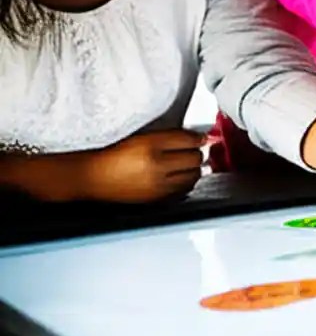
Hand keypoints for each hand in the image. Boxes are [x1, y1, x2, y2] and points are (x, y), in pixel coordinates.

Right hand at [81, 130, 204, 202]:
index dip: (198, 138)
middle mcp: (156, 166)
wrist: (95, 177)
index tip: (201, 138)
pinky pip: (184, 190)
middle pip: (194, 158)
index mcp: (151, 146)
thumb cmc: (114, 155)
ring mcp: (158, 185)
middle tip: (194, 150)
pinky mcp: (157, 199)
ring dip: (194, 169)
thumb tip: (196, 138)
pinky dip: (186, 183)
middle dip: (197, 153)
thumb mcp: (142, 138)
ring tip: (187, 164)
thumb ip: (170, 136)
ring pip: (193, 176)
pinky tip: (180, 178)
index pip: (187, 140)